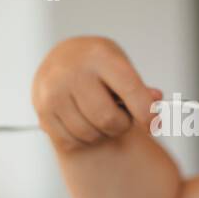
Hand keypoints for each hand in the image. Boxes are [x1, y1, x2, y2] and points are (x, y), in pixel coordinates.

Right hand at [31, 37, 162, 151]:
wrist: (61, 58)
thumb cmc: (98, 65)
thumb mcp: (120, 65)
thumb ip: (139, 88)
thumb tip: (156, 101)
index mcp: (100, 56)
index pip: (130, 90)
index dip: (146, 114)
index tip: (153, 126)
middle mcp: (73, 71)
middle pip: (109, 119)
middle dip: (122, 125)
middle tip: (121, 117)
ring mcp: (54, 91)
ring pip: (90, 134)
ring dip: (102, 134)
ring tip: (100, 117)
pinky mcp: (42, 109)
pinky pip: (70, 141)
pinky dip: (83, 139)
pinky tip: (84, 123)